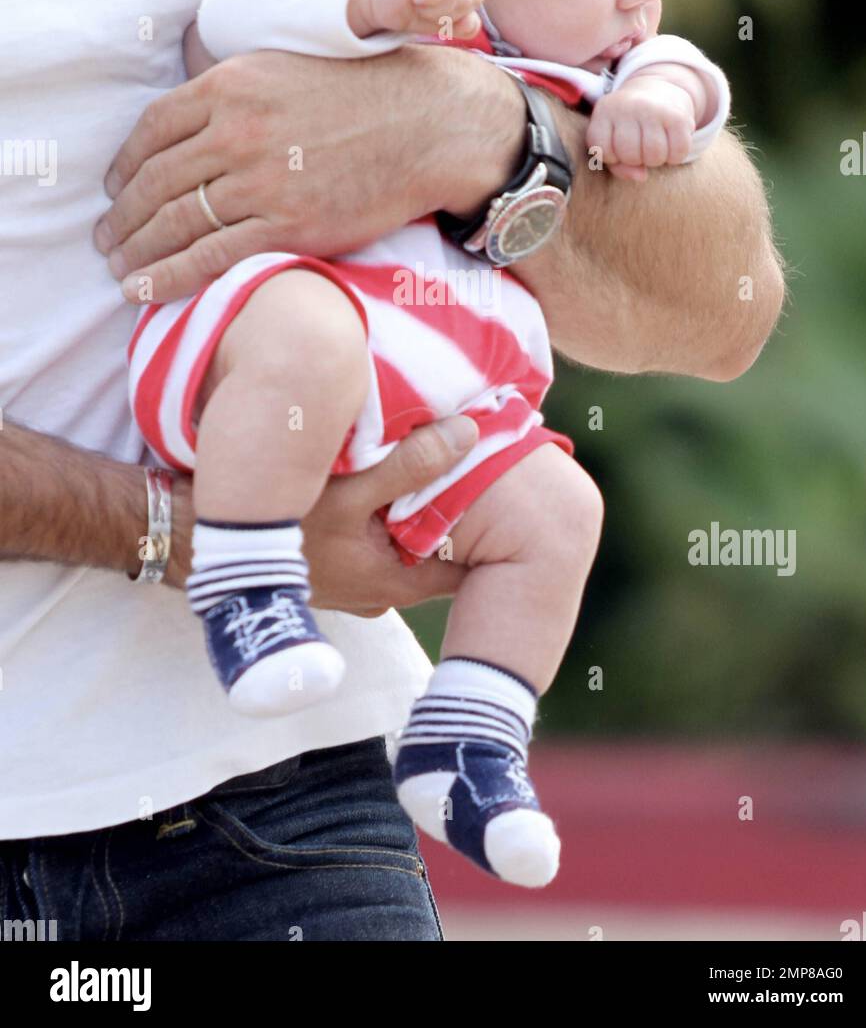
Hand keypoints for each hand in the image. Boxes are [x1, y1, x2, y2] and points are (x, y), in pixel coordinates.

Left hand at [93, 47, 520, 305]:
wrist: (431, 125)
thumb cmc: (368, 93)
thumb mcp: (288, 65)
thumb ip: (236, 87)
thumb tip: (194, 105)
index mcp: (232, 85)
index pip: (151, 131)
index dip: (122, 167)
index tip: (114, 189)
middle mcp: (237, 132)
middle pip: (153, 183)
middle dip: (121, 217)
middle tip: (105, 239)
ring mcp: (261, 181)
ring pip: (174, 223)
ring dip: (136, 251)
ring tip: (119, 268)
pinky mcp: (288, 226)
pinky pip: (209, 258)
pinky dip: (167, 277)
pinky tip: (142, 290)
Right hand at [165, 416, 476, 612]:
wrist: (191, 538)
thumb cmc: (274, 523)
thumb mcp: (349, 489)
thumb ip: (411, 464)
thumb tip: (471, 434)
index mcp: (390, 584)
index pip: (462, 570)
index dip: (490, 539)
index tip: (512, 500)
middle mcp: (372, 593)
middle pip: (432, 555)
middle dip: (454, 521)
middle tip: (483, 477)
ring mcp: (347, 582)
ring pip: (399, 546)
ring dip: (415, 514)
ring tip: (440, 471)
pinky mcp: (324, 565)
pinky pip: (372, 540)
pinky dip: (385, 515)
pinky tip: (387, 480)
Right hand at [351, 0, 482, 38]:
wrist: (375, 2)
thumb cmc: (410, 10)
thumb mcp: (441, 21)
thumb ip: (463, 24)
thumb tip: (472, 24)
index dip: (459, 13)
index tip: (436, 12)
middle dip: (448, 13)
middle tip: (425, 9)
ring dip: (435, 10)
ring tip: (419, 4)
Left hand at [586, 76, 696, 182]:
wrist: (658, 92)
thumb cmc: (628, 126)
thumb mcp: (613, 141)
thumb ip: (617, 165)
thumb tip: (641, 176)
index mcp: (605, 110)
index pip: (603, 150)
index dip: (612, 157)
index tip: (618, 145)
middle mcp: (628, 106)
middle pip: (630, 156)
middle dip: (636, 159)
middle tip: (640, 146)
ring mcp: (654, 109)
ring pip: (655, 156)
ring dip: (657, 159)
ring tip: (654, 145)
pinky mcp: (678, 116)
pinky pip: (678, 153)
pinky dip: (676, 156)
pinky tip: (670, 143)